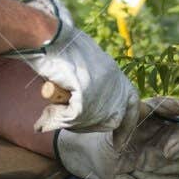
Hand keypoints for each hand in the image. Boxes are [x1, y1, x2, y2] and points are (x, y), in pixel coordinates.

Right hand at [9, 0, 140, 139]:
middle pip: (112, 119)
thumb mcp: (80, 70)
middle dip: (92, 126)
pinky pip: (73, 118)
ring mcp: (103, 87)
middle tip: (72, 123)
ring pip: (90, 120)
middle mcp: (115, 81)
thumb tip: (80, 116)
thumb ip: (88, 89)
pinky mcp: (87, 92)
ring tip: (52, 110)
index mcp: (115, 73)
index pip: (132, 104)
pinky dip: (56, 117)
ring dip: (69, 120)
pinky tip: (47, 112)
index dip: (127, 126)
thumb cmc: (58, 50)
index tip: (119, 142)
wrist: (47, 37)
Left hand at [56, 97, 178, 178]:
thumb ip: (158, 105)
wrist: (102, 149)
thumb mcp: (136, 111)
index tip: (167, 150)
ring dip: (140, 176)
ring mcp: (168, 178)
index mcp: (177, 135)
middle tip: (134, 159)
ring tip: (122, 166)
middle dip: (153, 163)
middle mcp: (177, 158)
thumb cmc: (123, 126)